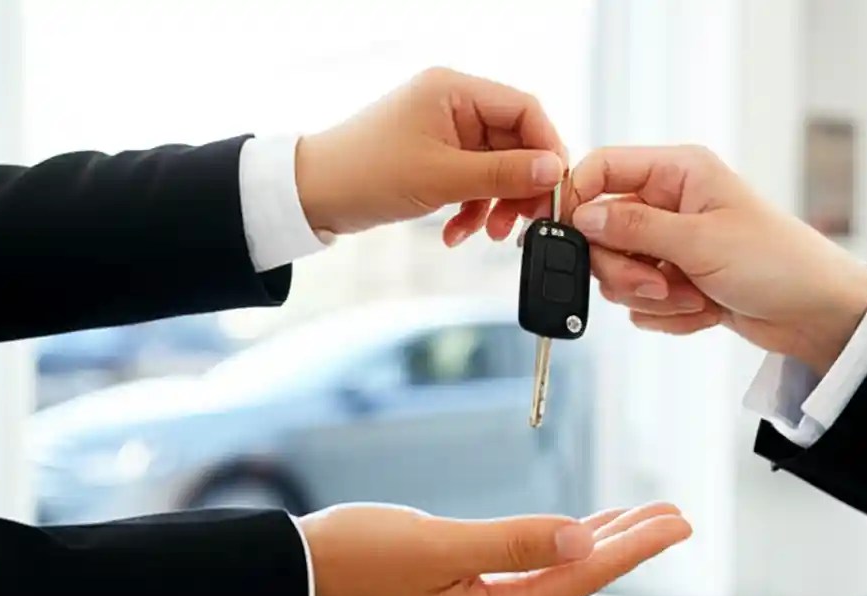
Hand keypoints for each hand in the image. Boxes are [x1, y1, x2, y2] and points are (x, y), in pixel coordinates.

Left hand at [295, 67, 566, 243]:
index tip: (554, 188)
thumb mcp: (442, 177)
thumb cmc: (365, 174)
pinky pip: (471, 181)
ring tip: (488, 234)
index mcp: (455, 90)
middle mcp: (452, 104)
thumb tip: (553, 170)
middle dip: (519, 186)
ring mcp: (443, 132)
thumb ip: (503, 174)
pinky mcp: (434, 158)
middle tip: (524, 222)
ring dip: (496, 204)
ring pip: (494, 168)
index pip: (524, 110)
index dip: (546, 148)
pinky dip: (471, 209)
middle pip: (513, 142)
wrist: (312, 196)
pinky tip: (456, 233)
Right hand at [300, 501, 688, 595]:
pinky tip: (574, 531)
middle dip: (628, 544)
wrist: (297, 575)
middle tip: (673, 516)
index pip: (582, 577)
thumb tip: (581, 542)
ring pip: (556, 569)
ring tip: (638, 519)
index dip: (633, 547)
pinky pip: (528, 564)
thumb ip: (513, 543)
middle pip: (578, 576)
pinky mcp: (458, 588)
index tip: (675, 523)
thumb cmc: (355, 561)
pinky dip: (559, 542)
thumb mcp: (438, 547)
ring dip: (598, 541)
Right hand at [566, 145, 866, 375]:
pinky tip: (705, 311)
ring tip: (695, 298)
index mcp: (678, 172)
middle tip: (660, 286)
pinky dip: (668, 315)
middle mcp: (669, 203)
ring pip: (617, 272)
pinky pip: (640, 302)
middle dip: (626, 269)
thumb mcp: (702, 241)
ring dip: (651, 296)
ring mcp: (670, 244)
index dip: (579, 199)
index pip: (603, 168)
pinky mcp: (675, 280)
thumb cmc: (777, 263)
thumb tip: (582, 217)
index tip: (571, 236)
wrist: (818, 314)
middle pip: (601, 231)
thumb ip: (635, 228)